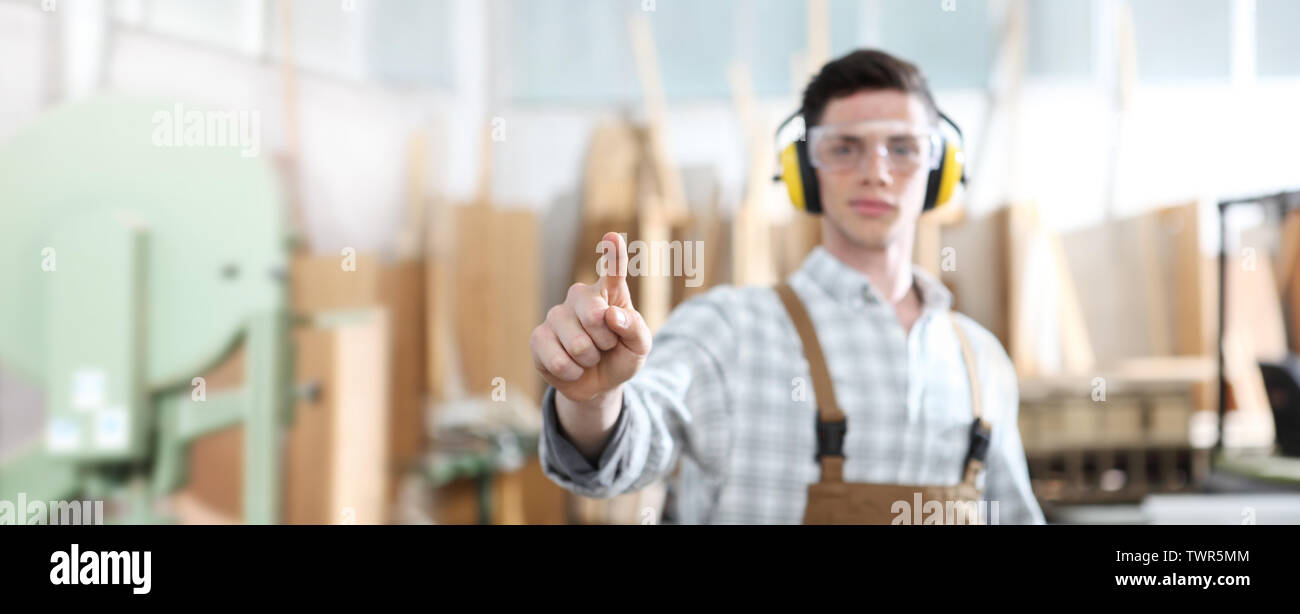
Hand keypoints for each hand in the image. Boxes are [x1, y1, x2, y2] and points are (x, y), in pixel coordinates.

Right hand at [530, 232, 652, 402]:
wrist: (598, 384)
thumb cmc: (620, 356)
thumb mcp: (639, 347)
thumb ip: (636, 329)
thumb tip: (612, 316)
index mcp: (608, 293)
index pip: (612, 270)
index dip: (612, 255)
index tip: (612, 238)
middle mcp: (580, 297)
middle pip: (595, 316)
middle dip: (607, 341)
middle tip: (606, 345)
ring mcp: (556, 315)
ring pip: (578, 345)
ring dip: (590, 360)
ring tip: (589, 357)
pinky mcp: (538, 338)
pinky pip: (559, 361)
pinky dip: (573, 372)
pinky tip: (573, 367)